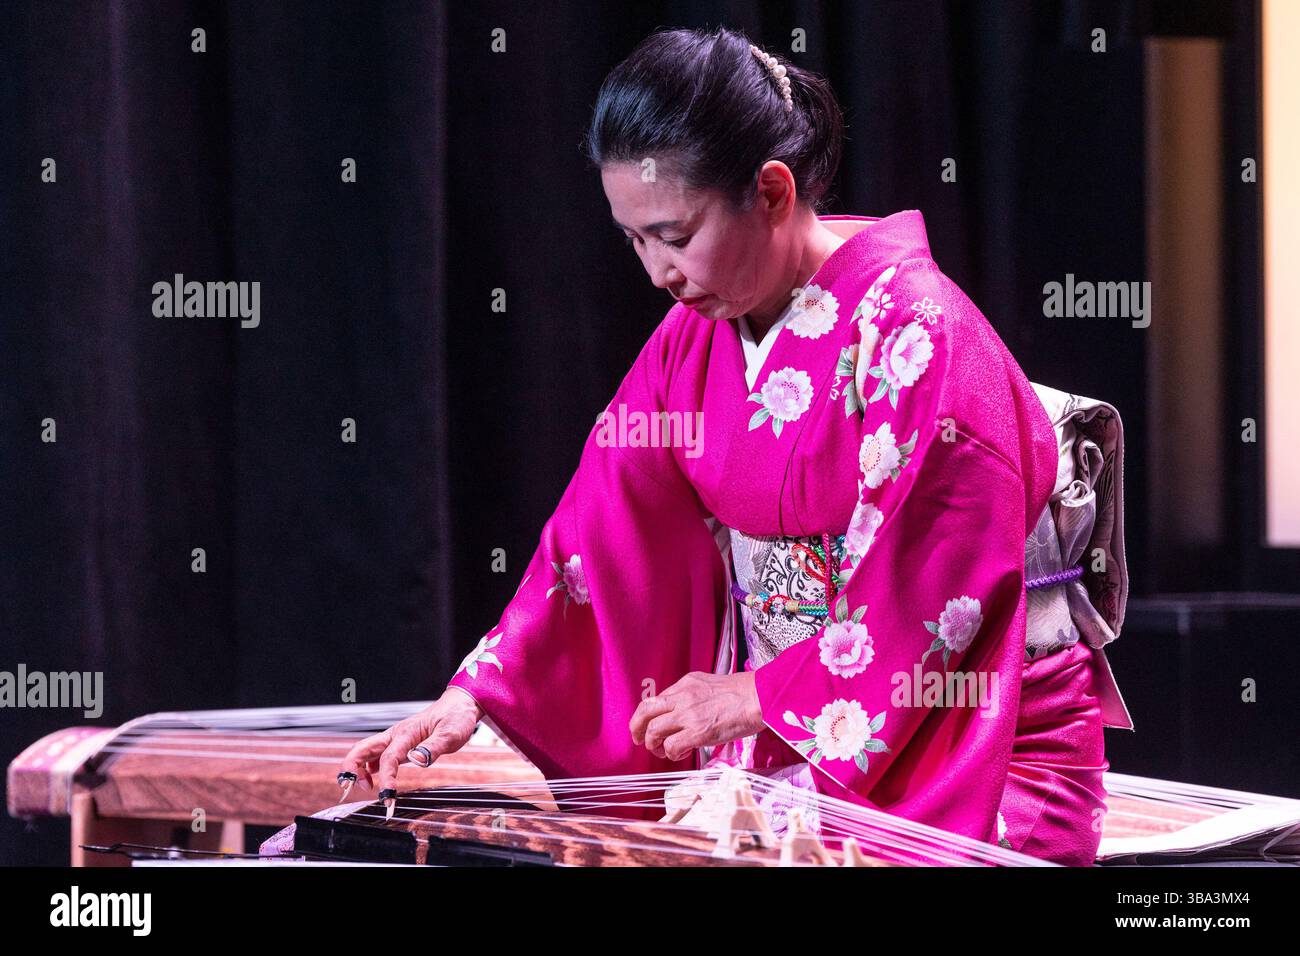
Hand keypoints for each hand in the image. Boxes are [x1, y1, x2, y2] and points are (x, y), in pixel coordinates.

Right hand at [336, 687, 482, 796]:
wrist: (460, 704)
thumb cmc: (456, 717)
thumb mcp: (451, 733)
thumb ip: (433, 748)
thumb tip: (416, 759)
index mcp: (407, 733)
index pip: (389, 758)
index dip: (386, 778)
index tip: (387, 796)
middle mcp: (396, 734)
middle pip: (361, 749)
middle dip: (350, 768)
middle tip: (348, 788)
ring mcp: (395, 739)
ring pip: (365, 752)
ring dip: (357, 769)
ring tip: (366, 787)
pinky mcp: (399, 744)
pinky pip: (377, 756)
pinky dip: (368, 768)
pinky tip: (373, 780)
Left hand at [629, 671, 763, 761]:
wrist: (759, 697)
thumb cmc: (741, 693)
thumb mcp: (709, 684)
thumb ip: (690, 695)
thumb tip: (679, 711)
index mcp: (684, 684)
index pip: (654, 700)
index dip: (646, 717)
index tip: (647, 727)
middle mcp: (682, 697)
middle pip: (645, 712)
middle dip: (636, 728)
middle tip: (639, 739)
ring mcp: (689, 714)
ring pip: (653, 731)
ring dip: (654, 745)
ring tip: (662, 751)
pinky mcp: (698, 732)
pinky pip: (672, 746)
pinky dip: (671, 754)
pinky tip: (680, 754)